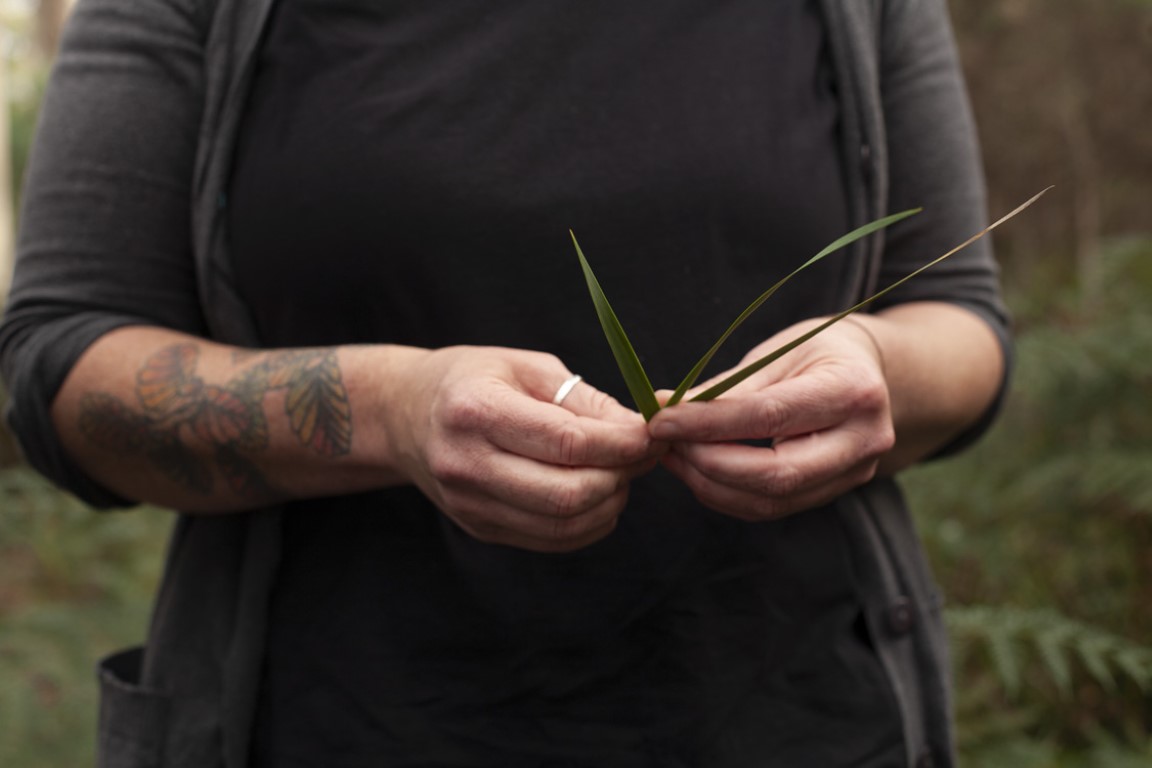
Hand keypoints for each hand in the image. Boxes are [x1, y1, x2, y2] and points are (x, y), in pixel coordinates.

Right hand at [383, 346, 659, 551]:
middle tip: (643, 455)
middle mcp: (466, 462)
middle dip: (621, 477)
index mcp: (476, 409)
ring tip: (622, 473)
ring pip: (562, 524)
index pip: (566, 442)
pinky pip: (550, 540)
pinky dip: (590, 524)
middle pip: (567, 493)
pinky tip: (600, 496)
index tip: (651, 433)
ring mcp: (469, 503)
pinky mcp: (479, 528)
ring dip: (610, 503)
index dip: (621, 443)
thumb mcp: (525, 366)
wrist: (406, 415)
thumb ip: (583, 399)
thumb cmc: (473, 379)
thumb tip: (638, 430)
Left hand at [647, 318, 894, 520]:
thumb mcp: (778, 353)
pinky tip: (698, 471)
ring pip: (771, 499)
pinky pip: (773, 506)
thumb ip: (727, 388)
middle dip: (708, 464)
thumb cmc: (820, 352)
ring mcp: (855, 473)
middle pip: (775, 473)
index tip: (661, 421)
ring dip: (710, 483)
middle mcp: (863, 439)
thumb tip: (665, 408)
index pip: (768, 416)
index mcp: (852, 390)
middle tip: (665, 444)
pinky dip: (727, 493)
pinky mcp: (835, 492)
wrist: (873, 373)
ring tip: (674, 456)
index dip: (707, 423)